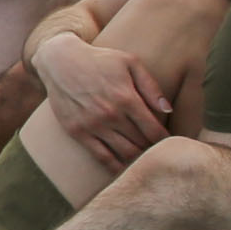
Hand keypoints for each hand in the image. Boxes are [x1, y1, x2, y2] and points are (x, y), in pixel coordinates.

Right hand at [34, 33, 173, 169]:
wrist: (59, 60)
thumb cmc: (99, 60)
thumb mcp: (129, 62)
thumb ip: (151, 86)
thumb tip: (168, 110)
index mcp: (126, 98)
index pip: (154, 130)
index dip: (166, 140)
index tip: (171, 143)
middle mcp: (110, 115)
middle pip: (141, 144)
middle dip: (153, 150)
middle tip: (160, 153)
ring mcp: (92, 125)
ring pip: (124, 154)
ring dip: (138, 160)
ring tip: (146, 160)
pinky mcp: (77, 132)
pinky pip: (101, 156)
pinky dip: (116, 167)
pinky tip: (125, 169)